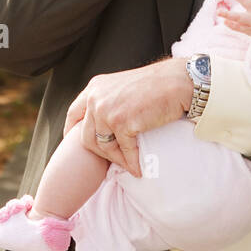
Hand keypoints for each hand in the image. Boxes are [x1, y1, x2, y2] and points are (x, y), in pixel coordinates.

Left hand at [62, 59, 192, 176]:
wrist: (177, 82)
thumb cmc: (156, 85)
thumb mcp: (121, 88)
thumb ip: (108, 101)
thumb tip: (101, 126)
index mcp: (94, 87)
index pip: (73, 114)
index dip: (72, 132)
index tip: (77, 145)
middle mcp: (96, 98)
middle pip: (87, 137)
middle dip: (101, 152)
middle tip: (115, 159)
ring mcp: (107, 110)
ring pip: (103, 147)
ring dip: (117, 159)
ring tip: (130, 164)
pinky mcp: (122, 123)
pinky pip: (123, 151)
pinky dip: (132, 162)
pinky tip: (139, 168)